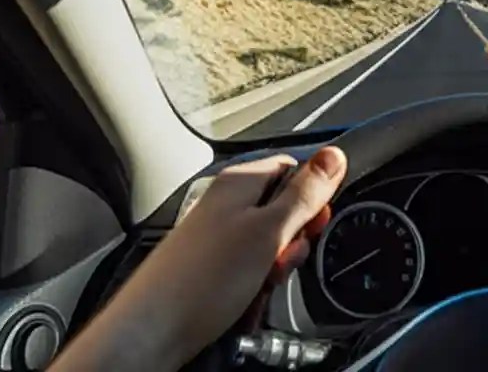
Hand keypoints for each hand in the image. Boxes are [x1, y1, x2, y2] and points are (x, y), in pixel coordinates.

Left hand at [148, 147, 346, 355]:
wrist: (153, 331)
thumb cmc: (201, 279)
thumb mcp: (269, 231)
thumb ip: (305, 193)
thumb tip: (334, 156)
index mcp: (239, 182)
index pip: (294, 169)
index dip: (312, 197)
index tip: (315, 222)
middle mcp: (227, 204)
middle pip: (285, 211)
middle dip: (293, 241)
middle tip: (279, 258)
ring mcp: (219, 236)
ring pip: (271, 246)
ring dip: (275, 268)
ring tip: (258, 283)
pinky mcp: (214, 267)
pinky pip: (252, 270)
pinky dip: (256, 285)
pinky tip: (246, 299)